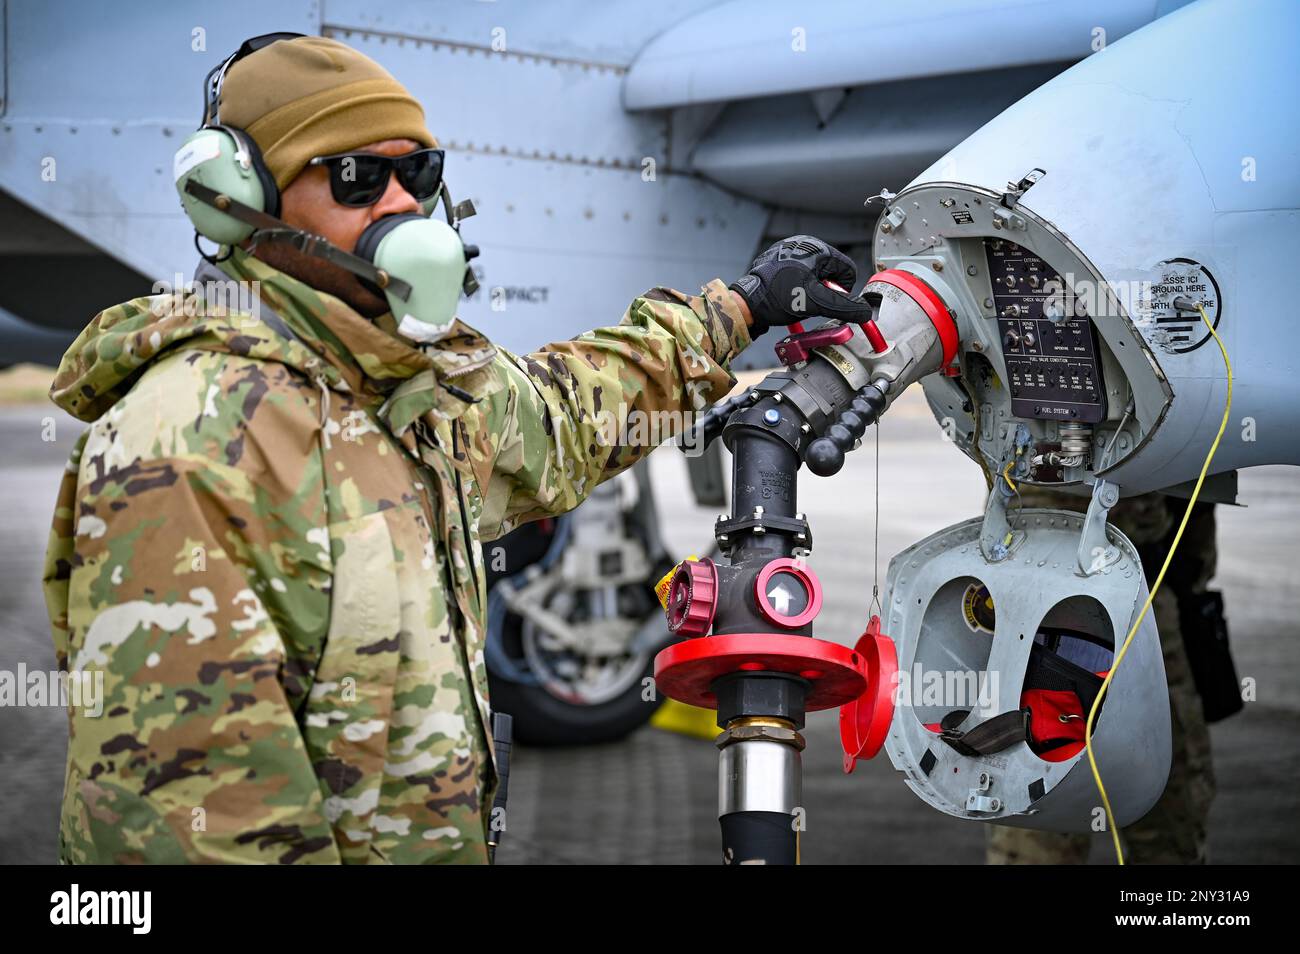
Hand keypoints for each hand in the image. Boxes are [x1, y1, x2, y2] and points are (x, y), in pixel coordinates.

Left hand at [730, 235, 872, 336]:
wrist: (746, 301)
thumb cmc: (776, 296)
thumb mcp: (815, 302)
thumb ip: (843, 307)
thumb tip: (864, 312)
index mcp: (817, 248)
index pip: (847, 270)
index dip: (842, 290)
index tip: (828, 301)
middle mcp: (804, 244)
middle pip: (832, 272)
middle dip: (825, 290)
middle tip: (809, 301)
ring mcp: (791, 251)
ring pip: (816, 275)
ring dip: (812, 290)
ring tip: (796, 298)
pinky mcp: (781, 260)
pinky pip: (800, 274)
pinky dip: (799, 287)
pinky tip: (788, 295)